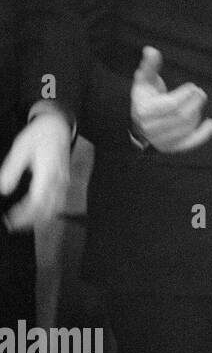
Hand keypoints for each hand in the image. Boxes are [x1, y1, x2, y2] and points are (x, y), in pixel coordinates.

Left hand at [0, 108, 71, 230]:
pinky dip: (48, 212)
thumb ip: (11, 170)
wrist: (58, 126)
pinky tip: (37, 214)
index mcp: (48, 173)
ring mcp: (64, 182)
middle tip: (11, 225)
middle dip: (29, 221)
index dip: (23, 214)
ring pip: (55, 208)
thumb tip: (3, 190)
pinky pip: (59, 203)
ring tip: (22, 223)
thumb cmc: (39, 135)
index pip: (37, 201)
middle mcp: (59, 181)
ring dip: (39, 219)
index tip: (9, 220)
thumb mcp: (20, 149)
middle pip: (48, 209)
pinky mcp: (64, 182)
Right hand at [131, 46, 211, 153]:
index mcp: (144, 110)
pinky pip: (189, 143)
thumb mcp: (144, 80)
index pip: (171, 105)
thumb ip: (150, 66)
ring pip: (187, 128)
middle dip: (195, 103)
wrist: (138, 121)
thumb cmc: (145, 96)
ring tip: (197, 104)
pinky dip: (203, 135)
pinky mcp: (171, 148)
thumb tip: (151, 50)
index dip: (186, 95)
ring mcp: (160, 140)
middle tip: (201, 93)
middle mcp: (151, 128)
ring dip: (197, 114)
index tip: (193, 87)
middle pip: (181, 117)